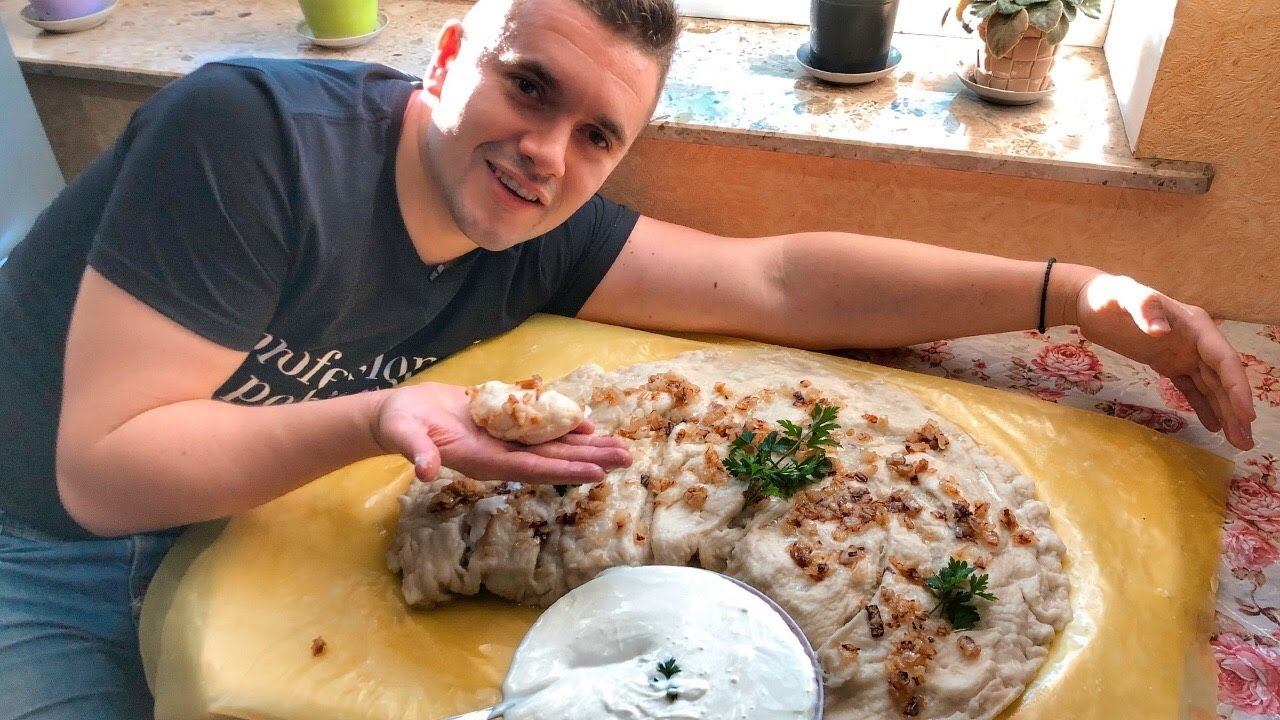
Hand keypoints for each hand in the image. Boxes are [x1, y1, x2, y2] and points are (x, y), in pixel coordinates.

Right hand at [371, 382, 631, 483]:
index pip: (530, 469)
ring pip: (553, 447)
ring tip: (620, 448)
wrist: (399, 414)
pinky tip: (590, 429)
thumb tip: (424, 470)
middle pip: (553, 461)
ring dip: (587, 447)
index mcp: (483, 461)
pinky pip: (541, 429)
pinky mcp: (504, 425)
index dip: (564, 470)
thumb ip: (416, 452)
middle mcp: (500, 455)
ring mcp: (504, 442)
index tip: (596, 472)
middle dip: (590, 460)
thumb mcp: (405, 435)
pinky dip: (566, 429)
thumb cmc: (400, 424)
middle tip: (626, 459)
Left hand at [1067, 272, 1255, 449]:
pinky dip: (1202, 407)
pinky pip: (1191, 388)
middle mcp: (1197, 341)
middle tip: (1245, 442)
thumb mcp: (1124, 296)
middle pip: (1223, 379)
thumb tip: (1160, 331)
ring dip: (1225, 413)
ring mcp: (1183, 354)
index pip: (1223, 360)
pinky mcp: (1168, 364)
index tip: (1245, 414)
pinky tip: (1213, 427)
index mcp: (1195, 326)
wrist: (1090, 302)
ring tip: (1238, 442)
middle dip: (1236, 410)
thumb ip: (1143, 308)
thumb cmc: (1108, 296)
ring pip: (1211, 387)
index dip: (1237, 387)